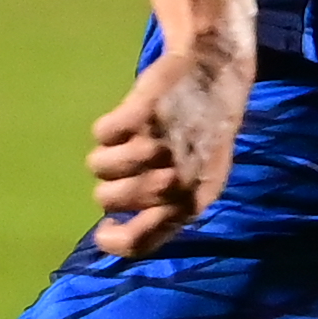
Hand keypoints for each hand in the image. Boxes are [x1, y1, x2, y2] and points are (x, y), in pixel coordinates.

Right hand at [85, 34, 250, 258]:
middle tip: (123, 170)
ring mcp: (161, 145)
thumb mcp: (197, 184)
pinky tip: (123, 122)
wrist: (217, 78)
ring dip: (105, 155)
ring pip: (100, 166)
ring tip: (122, 144)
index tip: (105, 227)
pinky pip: (102, 134)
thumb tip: (117, 232)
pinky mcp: (145, 112)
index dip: (112, 240)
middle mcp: (177, 179)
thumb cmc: (202, 139)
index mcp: (192, 203)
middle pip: (110, 200)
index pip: (139, 240)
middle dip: (108, 187)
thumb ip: (165, 213)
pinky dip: (106, 128)